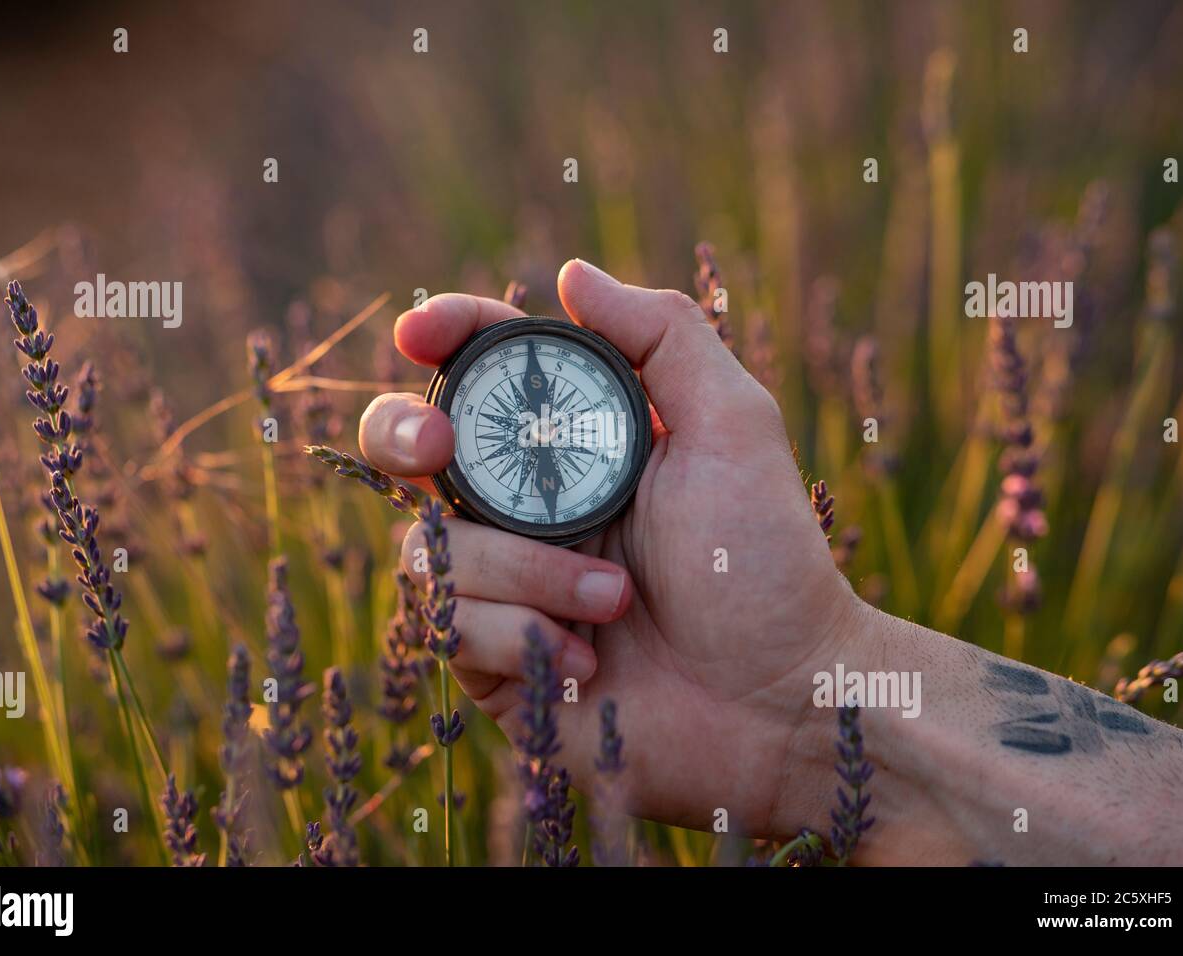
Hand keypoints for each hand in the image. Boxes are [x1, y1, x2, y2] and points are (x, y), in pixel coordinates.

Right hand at [359, 259, 862, 836]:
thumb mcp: (731, 427)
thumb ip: (662, 337)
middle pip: (412, 446)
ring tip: (615, 600)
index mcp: (577, 443)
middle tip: (435, 447)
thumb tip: (571, 272)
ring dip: (525, 571)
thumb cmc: (765, 562)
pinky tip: (586, 658)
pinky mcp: (492, 660)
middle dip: (404, 433)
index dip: (443, 335)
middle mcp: (529, 507)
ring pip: (435, 546)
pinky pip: (449, 625)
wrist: (778, 702)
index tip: (420, 330)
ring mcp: (505, 584)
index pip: (487, 370)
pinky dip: (521, 634)